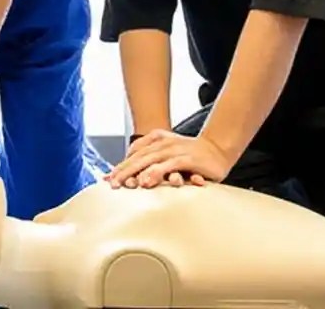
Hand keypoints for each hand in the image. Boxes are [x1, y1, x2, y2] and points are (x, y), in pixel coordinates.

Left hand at [105, 130, 232, 188]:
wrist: (218, 149)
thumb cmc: (192, 155)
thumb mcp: (169, 154)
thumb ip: (153, 161)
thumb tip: (134, 175)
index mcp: (156, 140)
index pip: (134, 154)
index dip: (120, 166)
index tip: (107, 178)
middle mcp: (163, 144)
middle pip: (138, 158)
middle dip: (123, 171)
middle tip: (111, 183)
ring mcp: (175, 150)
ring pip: (150, 161)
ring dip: (135, 173)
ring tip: (123, 184)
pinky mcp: (187, 159)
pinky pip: (168, 166)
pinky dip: (157, 173)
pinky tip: (147, 182)